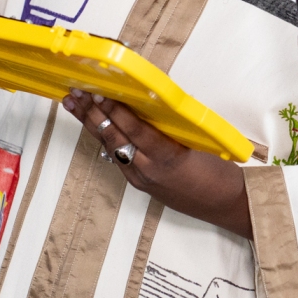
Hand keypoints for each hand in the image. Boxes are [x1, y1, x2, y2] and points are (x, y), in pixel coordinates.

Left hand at [60, 89, 252, 238]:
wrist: (224, 205)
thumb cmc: (218, 171)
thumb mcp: (197, 142)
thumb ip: (171, 123)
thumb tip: (151, 97)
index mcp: (167, 157)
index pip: (135, 131)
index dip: (115, 111)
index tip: (100, 92)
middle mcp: (148, 170)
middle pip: (114, 138)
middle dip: (93, 114)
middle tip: (77, 92)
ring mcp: (141, 179)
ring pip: (110, 147)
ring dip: (91, 124)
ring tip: (73, 104)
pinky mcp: (139, 183)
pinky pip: (116, 157)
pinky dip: (104, 137)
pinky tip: (93, 124)